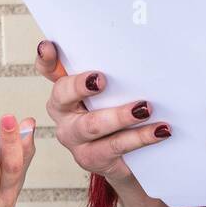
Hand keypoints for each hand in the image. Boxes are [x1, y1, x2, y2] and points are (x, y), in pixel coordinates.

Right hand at [37, 38, 171, 184]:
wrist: (129, 160)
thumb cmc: (117, 113)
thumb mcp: (112, 91)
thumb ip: (113, 71)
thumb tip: (134, 51)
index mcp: (64, 90)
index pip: (48, 70)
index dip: (45, 59)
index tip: (48, 47)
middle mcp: (63, 113)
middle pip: (63, 95)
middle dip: (80, 86)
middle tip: (101, 79)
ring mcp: (74, 138)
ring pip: (92, 124)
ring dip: (120, 115)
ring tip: (145, 108)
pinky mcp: (90, 158)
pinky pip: (115, 146)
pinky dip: (140, 137)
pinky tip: (159, 130)